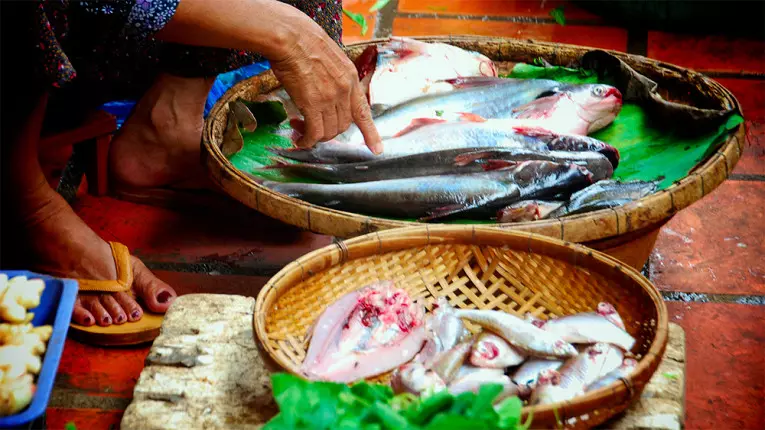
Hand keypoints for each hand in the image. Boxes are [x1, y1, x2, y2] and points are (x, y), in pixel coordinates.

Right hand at [269, 16, 381, 152]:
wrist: (290, 36)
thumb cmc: (303, 41)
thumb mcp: (330, 57)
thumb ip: (334, 77)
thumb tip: (326, 90)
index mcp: (350, 77)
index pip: (363, 111)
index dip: (370, 133)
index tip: (377, 149)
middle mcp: (344, 90)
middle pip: (343, 125)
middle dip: (329, 132)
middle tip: (310, 128)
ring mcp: (330, 97)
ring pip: (329, 131)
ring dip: (316, 136)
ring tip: (300, 130)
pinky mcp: (312, 103)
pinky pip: (314, 132)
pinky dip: (307, 140)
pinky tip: (299, 139)